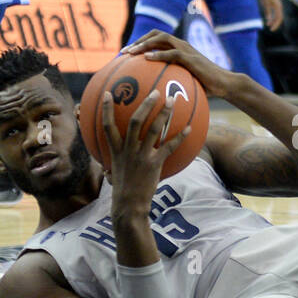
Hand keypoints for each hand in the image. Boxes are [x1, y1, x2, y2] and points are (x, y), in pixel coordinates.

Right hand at [102, 87, 190, 217]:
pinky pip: (169, 147)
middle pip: (134, 121)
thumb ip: (114, 160)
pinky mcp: (154, 164)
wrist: (129, 205)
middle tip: (155, 92)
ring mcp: (141, 156)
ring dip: (163, 114)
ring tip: (172, 101)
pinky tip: (189, 129)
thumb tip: (111, 158)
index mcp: (116, 150)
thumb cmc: (122, 188)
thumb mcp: (113, 171)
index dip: (107, 109)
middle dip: (145, 105)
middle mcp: (128, 150)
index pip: (107, 126)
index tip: (109, 93)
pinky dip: (180, 137)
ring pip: (153, 130)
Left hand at [124, 29, 238, 99]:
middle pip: (156, 34)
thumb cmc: (206, 86)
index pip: (156, 39)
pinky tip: (147, 59)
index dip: (141, 43)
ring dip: (145, 44)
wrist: (224, 84)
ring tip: (131, 53)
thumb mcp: (186, 82)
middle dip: (139, 40)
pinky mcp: (191, 58)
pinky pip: (172, 52)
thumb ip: (173, 81)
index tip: (126, 53)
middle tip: (124, 52)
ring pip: (162, 38)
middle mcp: (181, 45)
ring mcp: (186, 50)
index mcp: (179, 49)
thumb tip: (155, 95)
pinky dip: (159, 53)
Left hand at [259, 0, 283, 29]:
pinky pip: (276, 13)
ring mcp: (278, 6)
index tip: (271, 29)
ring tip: (269, 25)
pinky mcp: (276, 5)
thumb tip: (268, 20)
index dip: (276, 25)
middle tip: (271, 29)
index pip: (278, 18)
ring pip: (278, 16)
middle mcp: (280, 7)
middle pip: (279, 18)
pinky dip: (273, 17)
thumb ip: (267, 12)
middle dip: (276, 24)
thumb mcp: (265, 3)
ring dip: (274, 21)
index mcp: (278, 7)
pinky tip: (269, 20)